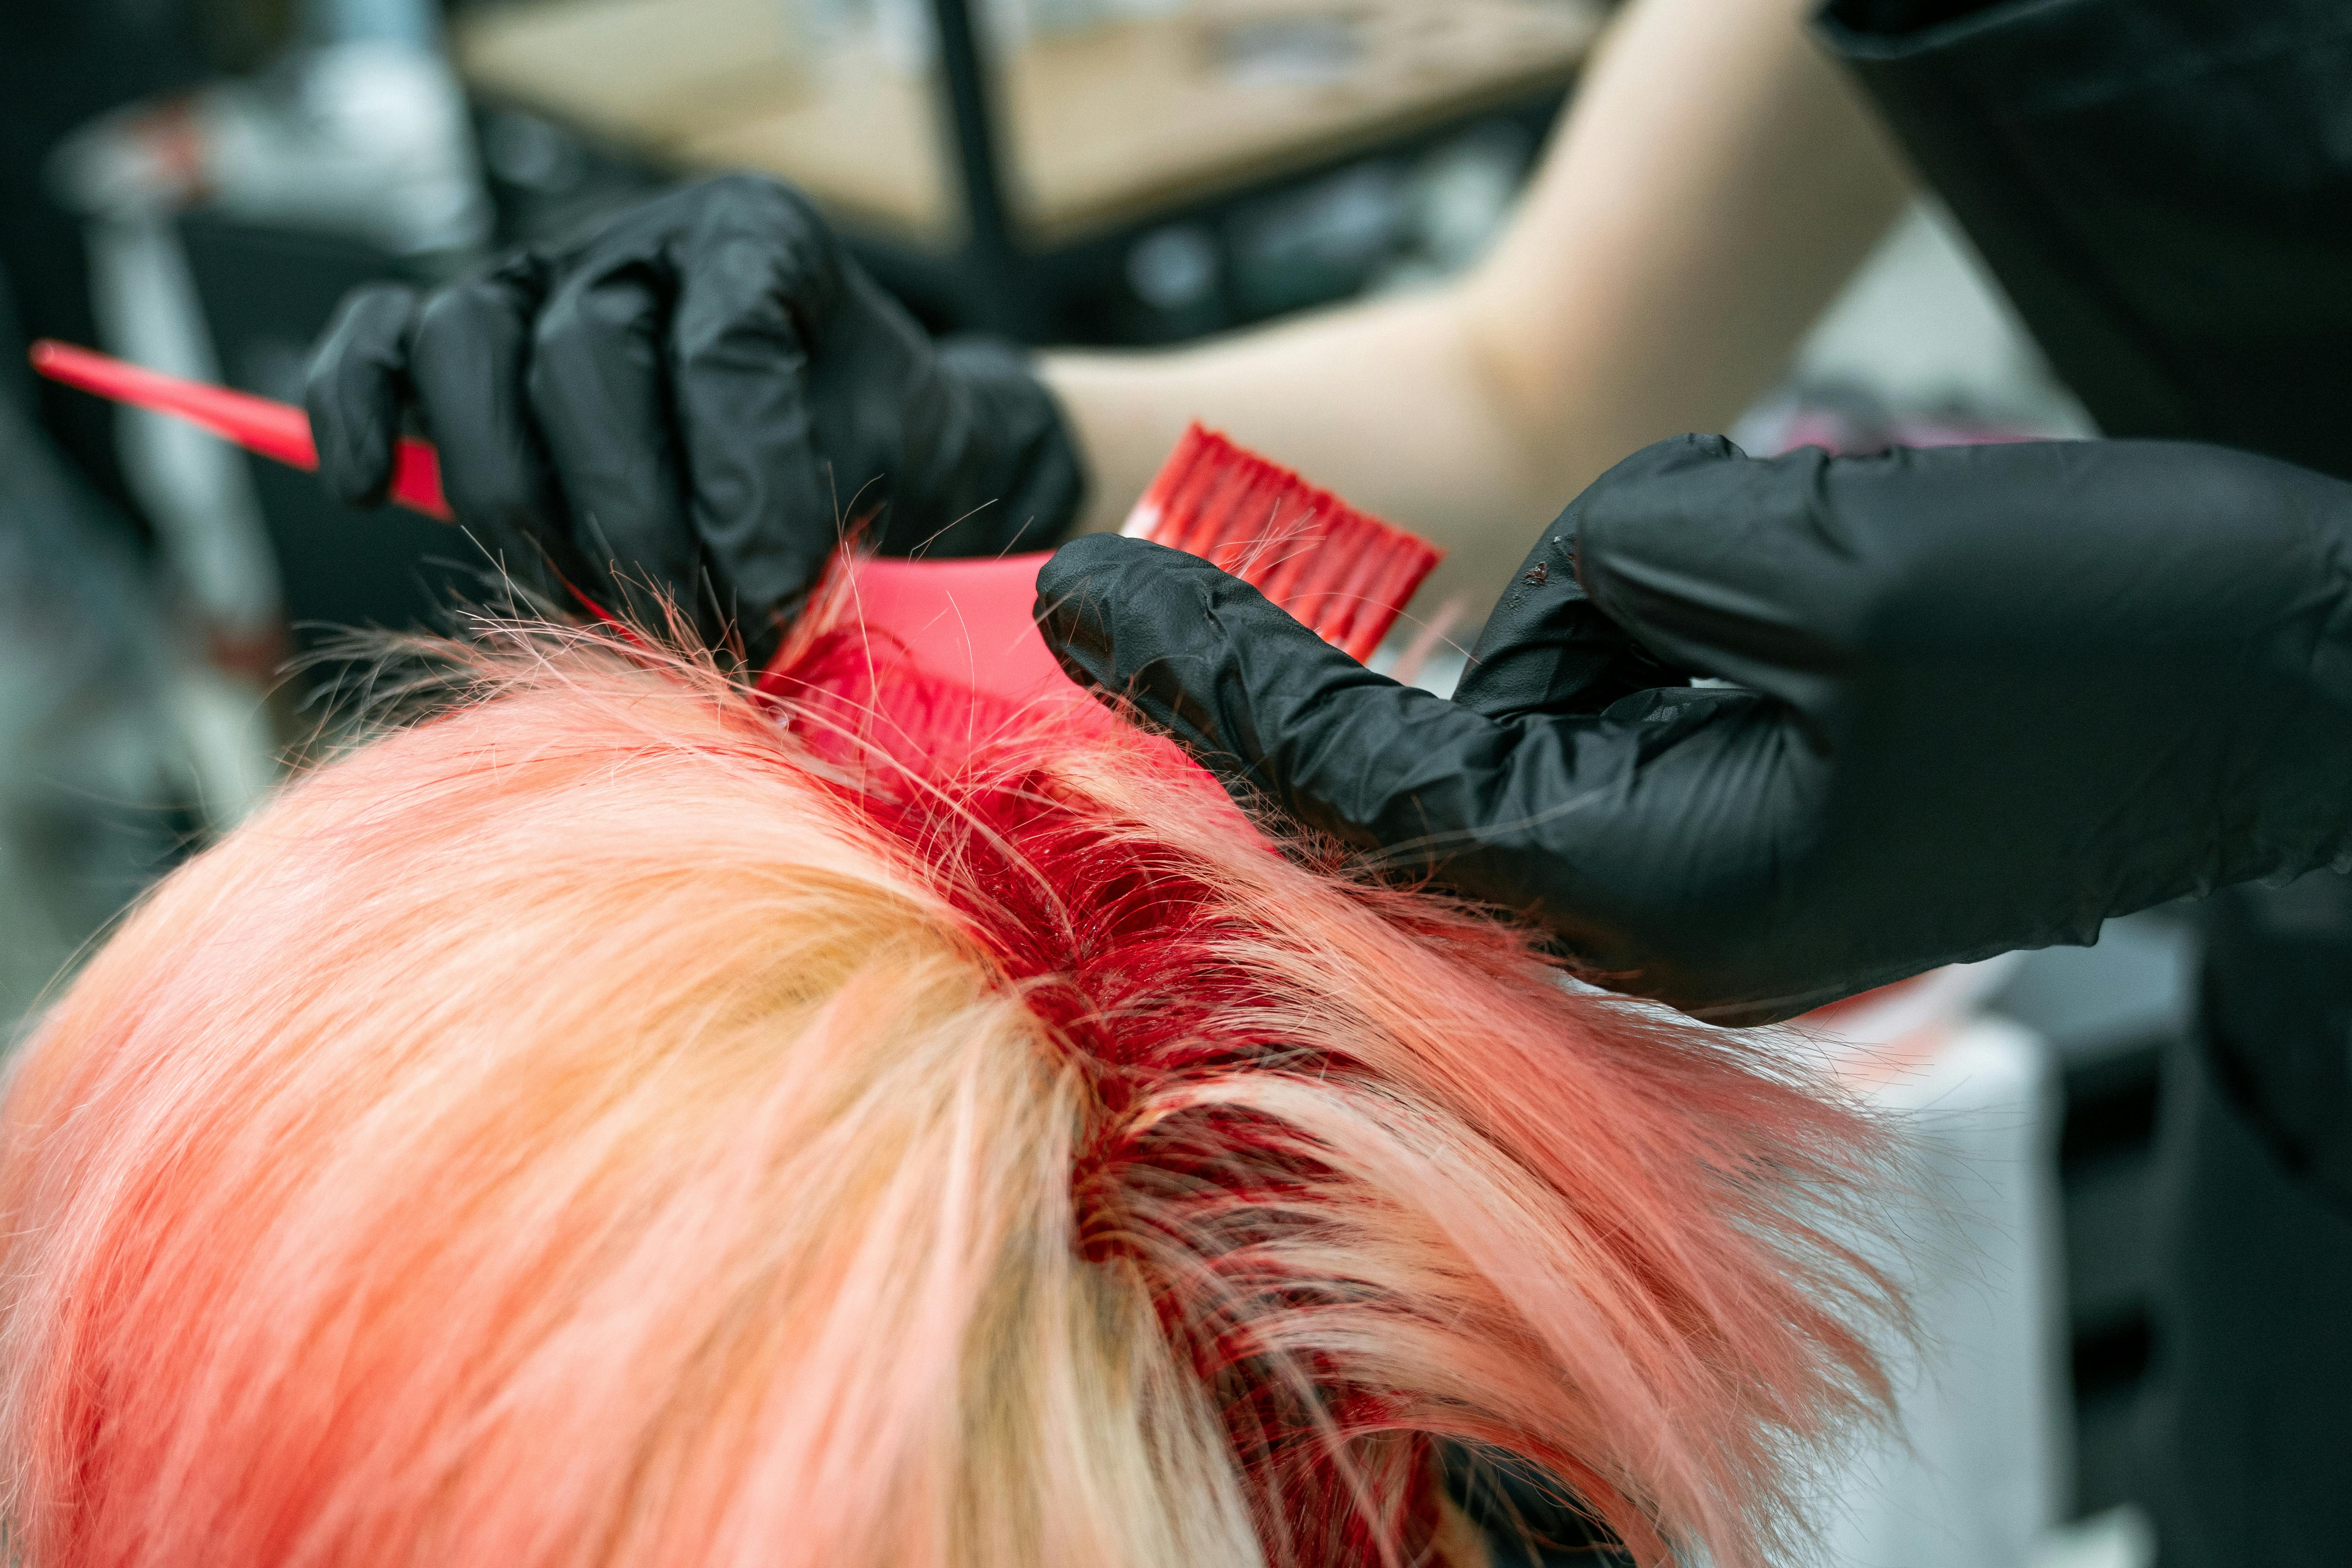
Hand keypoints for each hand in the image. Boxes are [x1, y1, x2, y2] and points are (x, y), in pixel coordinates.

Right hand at [305, 174, 1084, 664]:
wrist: (865, 452)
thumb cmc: (872, 466)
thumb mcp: (892, 482)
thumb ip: (819, 532)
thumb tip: (746, 635)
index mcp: (757, 243)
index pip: (723, 354)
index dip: (745, 495)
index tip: (778, 606)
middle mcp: (637, 247)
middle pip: (585, 363)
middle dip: (634, 526)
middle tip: (689, 633)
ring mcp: (538, 277)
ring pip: (469, 353)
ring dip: (518, 502)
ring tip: (588, 605)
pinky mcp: (467, 334)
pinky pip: (378, 345)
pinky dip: (354, 413)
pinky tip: (365, 494)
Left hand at [1036, 435, 2351, 1023]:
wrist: (2278, 681)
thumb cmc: (2083, 642)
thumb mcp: (1805, 566)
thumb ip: (1619, 589)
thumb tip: (1551, 631)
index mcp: (1654, 886)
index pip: (1360, 793)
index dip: (1212, 688)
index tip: (1085, 596)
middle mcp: (1656, 913)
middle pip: (1443, 761)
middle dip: (1420, 655)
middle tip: (1428, 578)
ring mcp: (1701, 879)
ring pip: (1548, 707)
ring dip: (1622, 609)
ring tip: (1814, 575)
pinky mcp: (1744, 824)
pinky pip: (1624, 710)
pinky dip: (1657, 631)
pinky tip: (1801, 596)